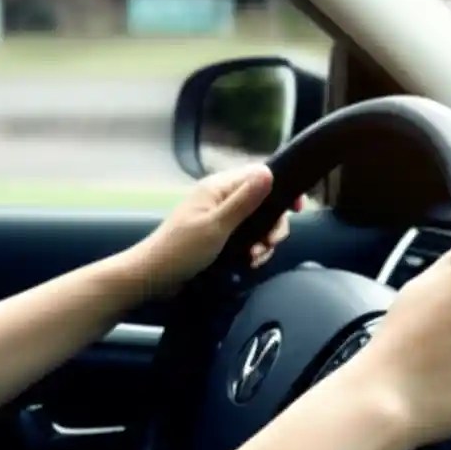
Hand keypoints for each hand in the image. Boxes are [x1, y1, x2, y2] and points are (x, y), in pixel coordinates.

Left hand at [139, 164, 303, 295]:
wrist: (153, 277)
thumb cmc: (180, 249)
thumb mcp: (216, 225)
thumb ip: (244, 201)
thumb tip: (269, 173)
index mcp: (218, 187)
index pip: (259, 174)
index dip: (281, 188)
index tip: (296, 208)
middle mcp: (220, 198)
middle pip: (263, 201)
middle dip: (272, 224)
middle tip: (269, 244)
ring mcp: (220, 217)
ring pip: (257, 222)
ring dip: (263, 240)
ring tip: (255, 257)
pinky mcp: (219, 236)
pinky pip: (246, 237)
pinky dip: (252, 249)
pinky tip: (249, 262)